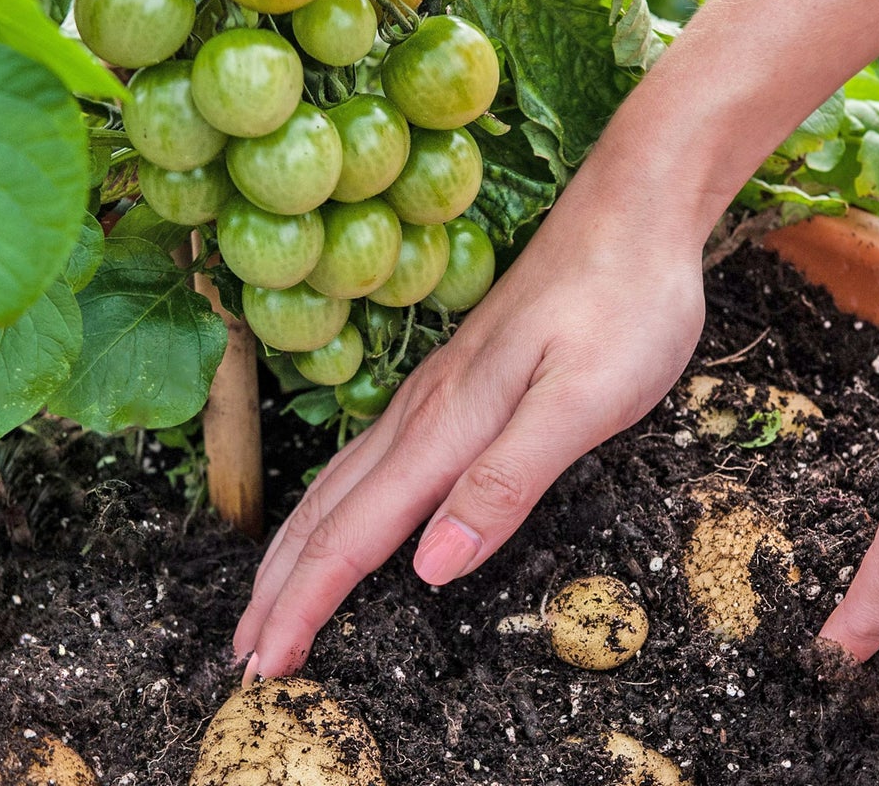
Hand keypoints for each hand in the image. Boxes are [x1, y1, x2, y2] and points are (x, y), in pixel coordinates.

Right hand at [233, 163, 710, 684]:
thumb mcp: (580, 403)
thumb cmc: (621, 304)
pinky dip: (337, 506)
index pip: (353, 536)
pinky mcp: (455, 384)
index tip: (265, 666)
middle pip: (327, 514)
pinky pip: (371, 459)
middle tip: (244, 654)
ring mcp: (434, 395)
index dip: (304, 605)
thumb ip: (504, 484)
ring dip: (298, 549)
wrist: (633, 213)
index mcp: (446, 427)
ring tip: (268, 599)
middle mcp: (423, 413)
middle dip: (279, 588)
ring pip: (341, 485)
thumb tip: (431, 568)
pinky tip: (342, 514)